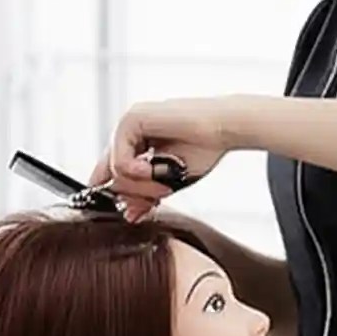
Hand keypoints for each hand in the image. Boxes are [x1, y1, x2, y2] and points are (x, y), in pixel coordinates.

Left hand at [89, 97, 237, 221]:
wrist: (224, 127)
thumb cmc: (206, 148)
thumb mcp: (170, 179)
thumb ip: (147, 194)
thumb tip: (129, 214)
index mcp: (138, 142)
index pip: (113, 173)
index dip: (123, 195)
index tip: (139, 209)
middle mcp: (129, 132)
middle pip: (112, 176)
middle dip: (135, 195)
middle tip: (160, 197)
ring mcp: (128, 125)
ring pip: (114, 171)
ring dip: (140, 186)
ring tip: (164, 186)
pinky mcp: (131, 120)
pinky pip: (119, 160)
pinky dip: (136, 173)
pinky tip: (154, 170)